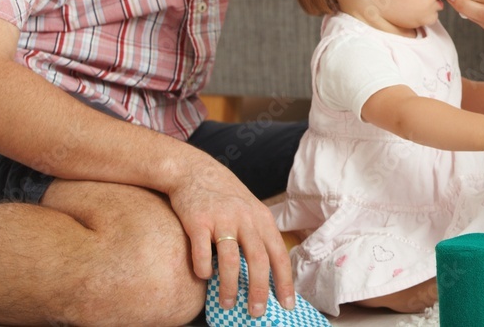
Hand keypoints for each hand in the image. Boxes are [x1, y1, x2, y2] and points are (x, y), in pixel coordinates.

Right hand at [166, 152, 293, 316]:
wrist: (195, 170)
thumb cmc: (225, 196)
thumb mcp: (250, 210)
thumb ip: (259, 236)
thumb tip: (270, 274)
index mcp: (261, 218)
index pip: (279, 254)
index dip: (285, 281)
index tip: (288, 305)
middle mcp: (245, 218)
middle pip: (258, 260)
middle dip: (260, 290)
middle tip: (257, 312)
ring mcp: (221, 219)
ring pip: (230, 259)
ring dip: (230, 286)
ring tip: (229, 303)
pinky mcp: (197, 221)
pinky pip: (201, 252)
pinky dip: (203, 269)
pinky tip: (204, 277)